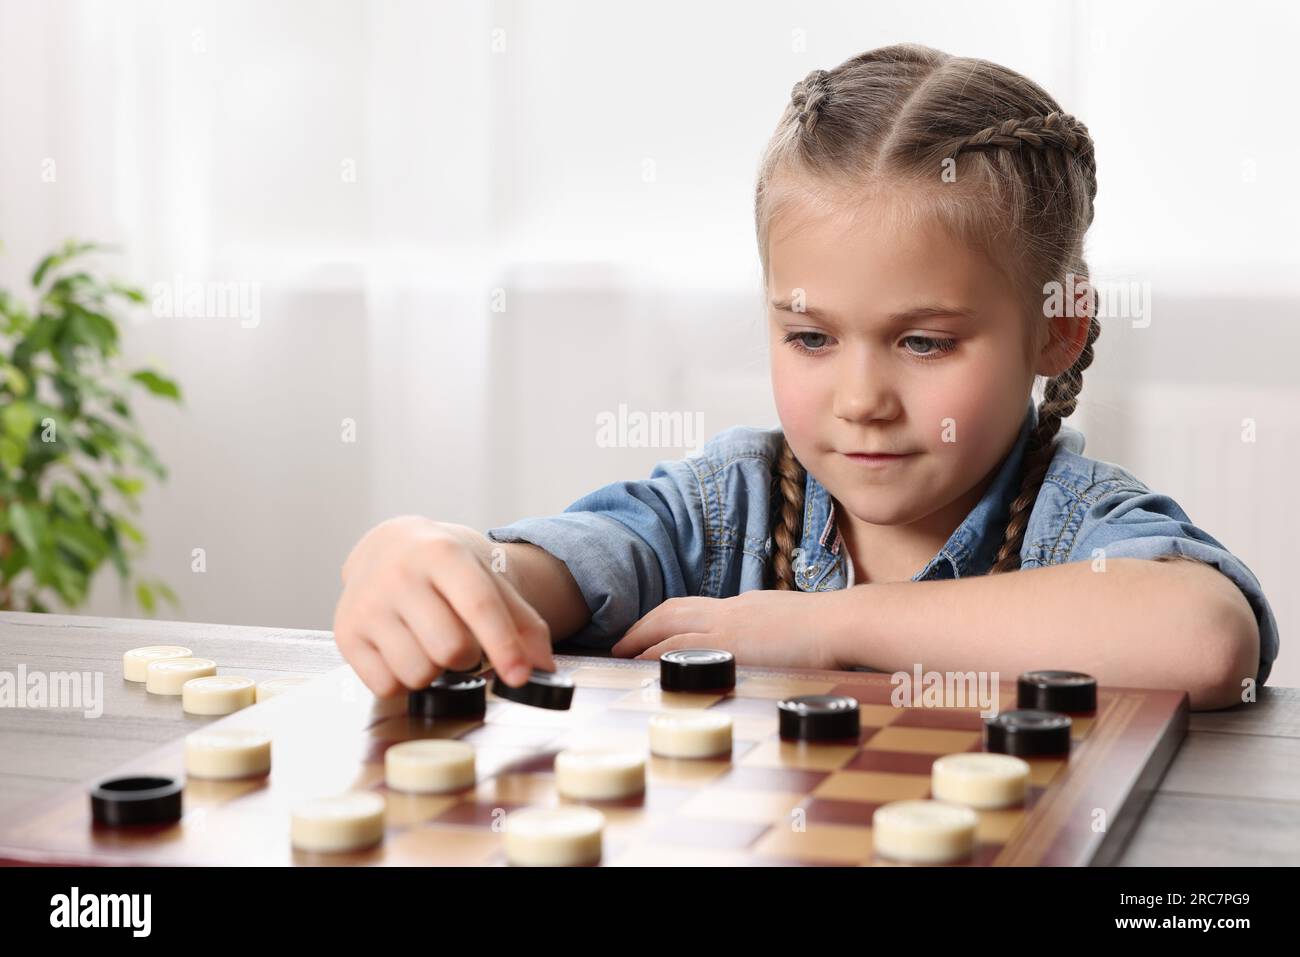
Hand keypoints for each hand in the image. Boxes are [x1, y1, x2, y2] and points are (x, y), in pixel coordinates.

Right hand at [334, 515, 555, 696]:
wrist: (387, 547)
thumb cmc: (445, 568)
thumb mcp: (487, 579)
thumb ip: (522, 621)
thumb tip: (542, 668)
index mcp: (441, 553)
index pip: (478, 605)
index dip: (504, 646)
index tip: (520, 677)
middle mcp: (399, 574)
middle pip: (451, 649)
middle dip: (467, 656)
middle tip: (460, 640)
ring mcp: (367, 604)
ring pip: (418, 673)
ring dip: (435, 671)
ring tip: (428, 642)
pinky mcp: (345, 633)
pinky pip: (386, 686)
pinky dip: (403, 680)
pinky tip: (403, 651)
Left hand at [609, 590, 839, 670]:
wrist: (842, 622)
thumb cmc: (828, 626)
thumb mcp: (788, 622)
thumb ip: (768, 630)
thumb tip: (763, 645)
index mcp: (744, 605)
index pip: (693, 607)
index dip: (665, 618)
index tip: (649, 630)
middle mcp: (731, 610)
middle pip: (673, 610)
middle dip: (643, 626)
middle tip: (622, 642)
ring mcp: (730, 627)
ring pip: (671, 627)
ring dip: (643, 639)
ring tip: (623, 654)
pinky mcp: (733, 646)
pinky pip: (684, 648)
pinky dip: (661, 654)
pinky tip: (647, 665)